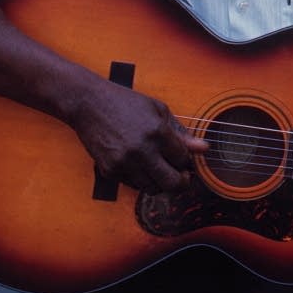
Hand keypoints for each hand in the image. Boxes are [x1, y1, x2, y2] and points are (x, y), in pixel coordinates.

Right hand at [71, 80, 207, 194]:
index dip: (187, 161)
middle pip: (172, 183)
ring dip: (160, 182)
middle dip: (181, 183)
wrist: (89, 104)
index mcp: (158, 133)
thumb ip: (181, 133)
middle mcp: (142, 151)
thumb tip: (203, 148)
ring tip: (159, 169)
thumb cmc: (126, 103)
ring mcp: (125, 163)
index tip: (184, 159)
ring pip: (153, 188)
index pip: (183, 160)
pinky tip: (141, 166)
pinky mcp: (110, 171)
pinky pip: (133, 185)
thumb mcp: (158, 110)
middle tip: (181, 177)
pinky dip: (141, 180)